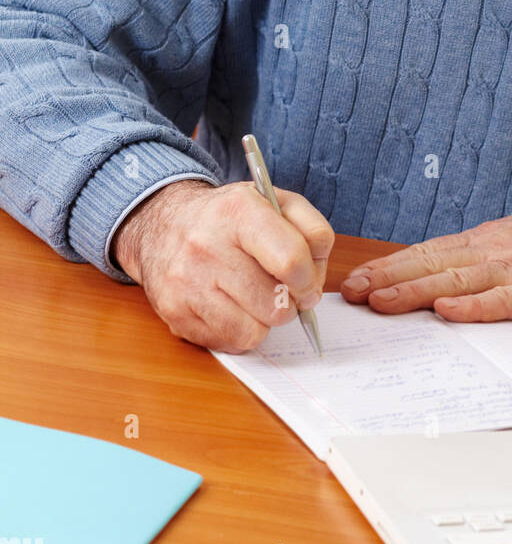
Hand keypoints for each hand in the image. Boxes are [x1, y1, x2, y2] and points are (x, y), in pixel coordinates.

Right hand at [112, 178, 335, 352]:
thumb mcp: (275, 201)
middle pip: (276, 304)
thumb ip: (312, 229)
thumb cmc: (230, 219)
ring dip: (264, 320)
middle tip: (280, 290)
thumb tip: (316, 276)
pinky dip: (241, 331)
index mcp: (238, 211)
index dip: (309, 280)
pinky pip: (230, 342)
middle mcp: (207, 245)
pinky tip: (234, 308)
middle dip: (288, 302)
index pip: (290, 260)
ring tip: (256, 297)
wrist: (164, 228)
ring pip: (255, 331)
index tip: (308, 285)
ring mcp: (188, 282)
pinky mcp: (176, 313)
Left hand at [340, 201, 511, 322]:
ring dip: (414, 291)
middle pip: (431, 263)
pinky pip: (503, 301)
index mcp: (489, 240)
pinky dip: (473, 307)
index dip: (391, 265)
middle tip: (350, 293)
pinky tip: (447, 312)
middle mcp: (495, 250)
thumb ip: (488, 256)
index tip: (360, 279)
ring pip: (456, 280)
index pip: (428, 252)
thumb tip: (451, 272)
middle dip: (387, 278)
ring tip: (380, 301)